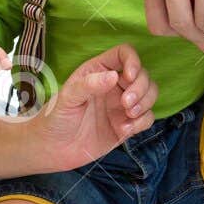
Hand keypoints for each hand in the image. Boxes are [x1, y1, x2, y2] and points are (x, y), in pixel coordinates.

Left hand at [28, 44, 157, 172]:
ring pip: (150, 94)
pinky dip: (141, 123)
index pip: (124, 54)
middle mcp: (114, 85)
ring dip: (145, 103)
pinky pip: (147, 118)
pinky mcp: (127, 125)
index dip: (133, 61)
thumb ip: (89, 84)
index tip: (129, 77)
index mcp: (99, 71)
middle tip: (126, 104)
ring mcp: (122, 106)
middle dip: (141, 88)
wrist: (53, 149)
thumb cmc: (56, 117)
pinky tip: (124, 130)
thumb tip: (114, 76)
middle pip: (143, 75)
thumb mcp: (67, 98)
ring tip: (128, 115)